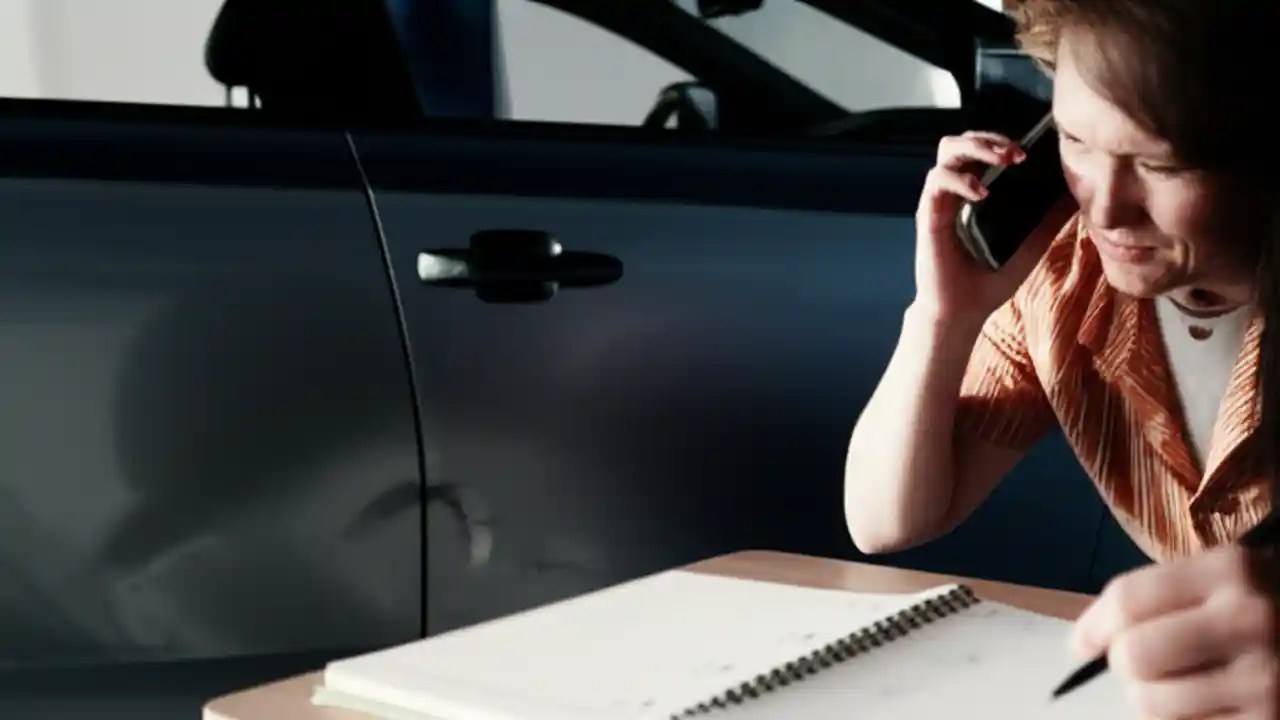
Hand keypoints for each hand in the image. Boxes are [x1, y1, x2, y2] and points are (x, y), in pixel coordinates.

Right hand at [913, 130, 1061, 324]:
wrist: (961, 315)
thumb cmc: (988, 283)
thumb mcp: (1029, 247)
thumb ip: (1048, 221)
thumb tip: (1075, 197)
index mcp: (971, 196)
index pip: (978, 150)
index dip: (1000, 142)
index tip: (1029, 153)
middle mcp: (952, 194)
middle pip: (959, 142)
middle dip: (989, 138)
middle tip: (1017, 153)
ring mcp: (938, 203)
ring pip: (946, 152)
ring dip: (975, 148)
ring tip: (1002, 161)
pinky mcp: (928, 217)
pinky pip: (937, 182)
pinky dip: (960, 180)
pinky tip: (981, 192)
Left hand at [1071, 546, 1278, 718]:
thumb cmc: (1269, 606)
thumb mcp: (1226, 579)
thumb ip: (1160, 598)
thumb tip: (1087, 643)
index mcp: (1233, 570)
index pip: (1129, 600)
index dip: (1093, 626)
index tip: (1082, 644)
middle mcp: (1254, 620)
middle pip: (1135, 656)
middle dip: (1125, 666)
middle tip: (1141, 666)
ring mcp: (1269, 680)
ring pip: (1153, 705)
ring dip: (1153, 701)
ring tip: (1184, 686)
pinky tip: (1213, 707)